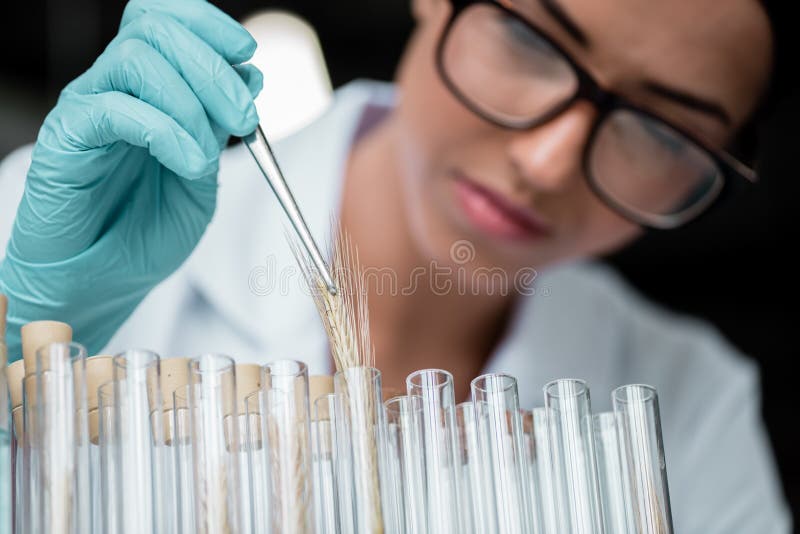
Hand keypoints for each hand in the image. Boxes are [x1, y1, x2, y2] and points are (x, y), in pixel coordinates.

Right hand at [0, 0, 262, 356]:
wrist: (102, 283)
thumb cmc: (146, 233)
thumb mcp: (202, 178)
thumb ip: (221, 129)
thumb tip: (250, 75)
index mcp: (146, 91)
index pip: (167, 20)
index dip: (210, 26)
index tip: (249, 56)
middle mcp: (114, 89)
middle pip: (155, 29)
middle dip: (213, 69)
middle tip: (244, 119)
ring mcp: (87, 109)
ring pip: (136, 59)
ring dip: (191, 103)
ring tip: (208, 154)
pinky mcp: (66, 139)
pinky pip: (112, 109)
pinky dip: (164, 131)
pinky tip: (187, 164)